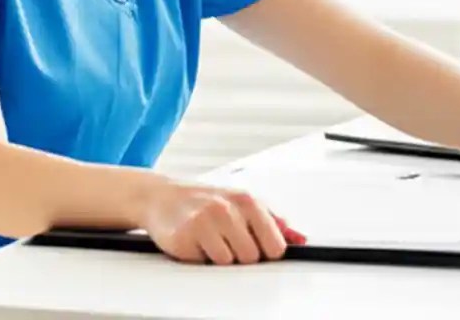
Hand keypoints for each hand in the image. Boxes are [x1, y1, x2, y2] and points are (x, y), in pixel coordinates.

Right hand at [138, 179, 306, 264]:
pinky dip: (201, 258)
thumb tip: (297, 237)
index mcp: (247, 200)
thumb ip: (271, 220)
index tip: (260, 249)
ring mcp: (205, 222)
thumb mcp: (241, 203)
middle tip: (227, 240)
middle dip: (242, 255)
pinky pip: (205, 263)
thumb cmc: (204, 199)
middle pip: (252, 257)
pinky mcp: (185, 237)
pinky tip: (196, 241)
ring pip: (229, 263)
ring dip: (220, 257)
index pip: (275, 245)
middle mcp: (227, 209)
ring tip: (210, 239)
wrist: (161, 195)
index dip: (267, 252)